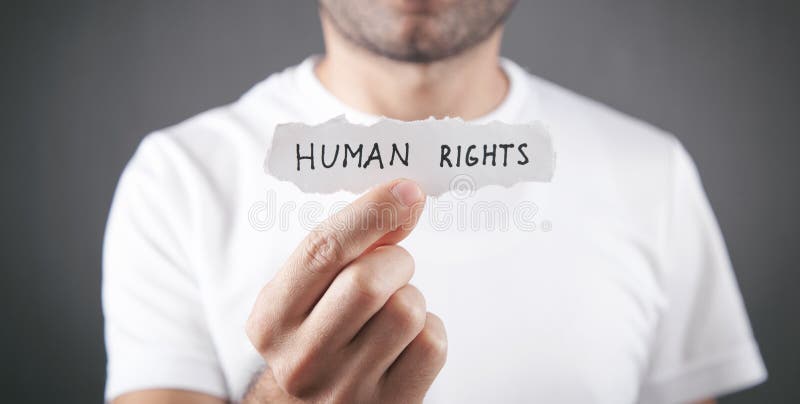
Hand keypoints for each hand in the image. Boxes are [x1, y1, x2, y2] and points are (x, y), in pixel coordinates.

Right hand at [245, 179, 446, 402]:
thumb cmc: (320, 334)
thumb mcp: (309, 293)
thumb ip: (345, 246)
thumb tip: (403, 199)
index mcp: (271, 321)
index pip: (322, 252)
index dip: (370, 213)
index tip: (406, 191)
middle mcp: (301, 361)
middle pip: (368, 280)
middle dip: (393, 261)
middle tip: (392, 268)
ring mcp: (346, 389)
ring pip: (407, 309)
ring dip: (411, 297)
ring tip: (391, 311)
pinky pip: (432, 342)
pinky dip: (428, 330)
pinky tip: (405, 341)